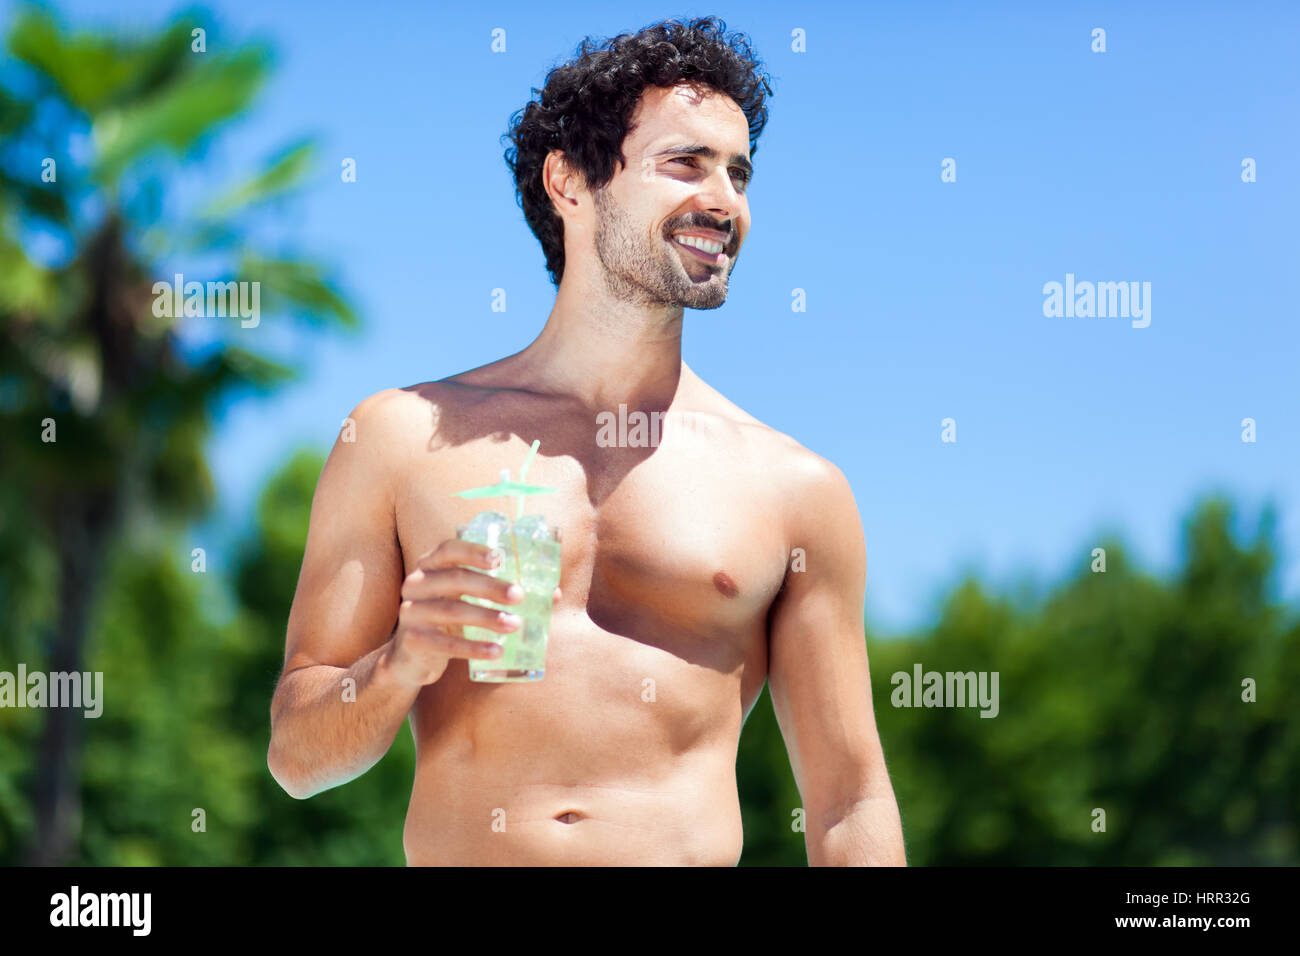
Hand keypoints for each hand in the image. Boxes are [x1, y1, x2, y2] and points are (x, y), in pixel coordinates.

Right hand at [385, 538, 526, 686]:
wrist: (411, 658)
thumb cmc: (449, 621)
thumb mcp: (468, 601)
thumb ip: (503, 593)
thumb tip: (554, 594)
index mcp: (430, 567)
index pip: (449, 549)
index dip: (474, 551)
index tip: (500, 558)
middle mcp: (416, 585)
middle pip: (455, 579)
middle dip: (490, 587)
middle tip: (520, 596)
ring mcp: (410, 613)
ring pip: (452, 611)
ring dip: (487, 618)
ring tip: (514, 626)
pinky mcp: (412, 641)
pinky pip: (446, 644)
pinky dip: (474, 647)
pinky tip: (496, 651)